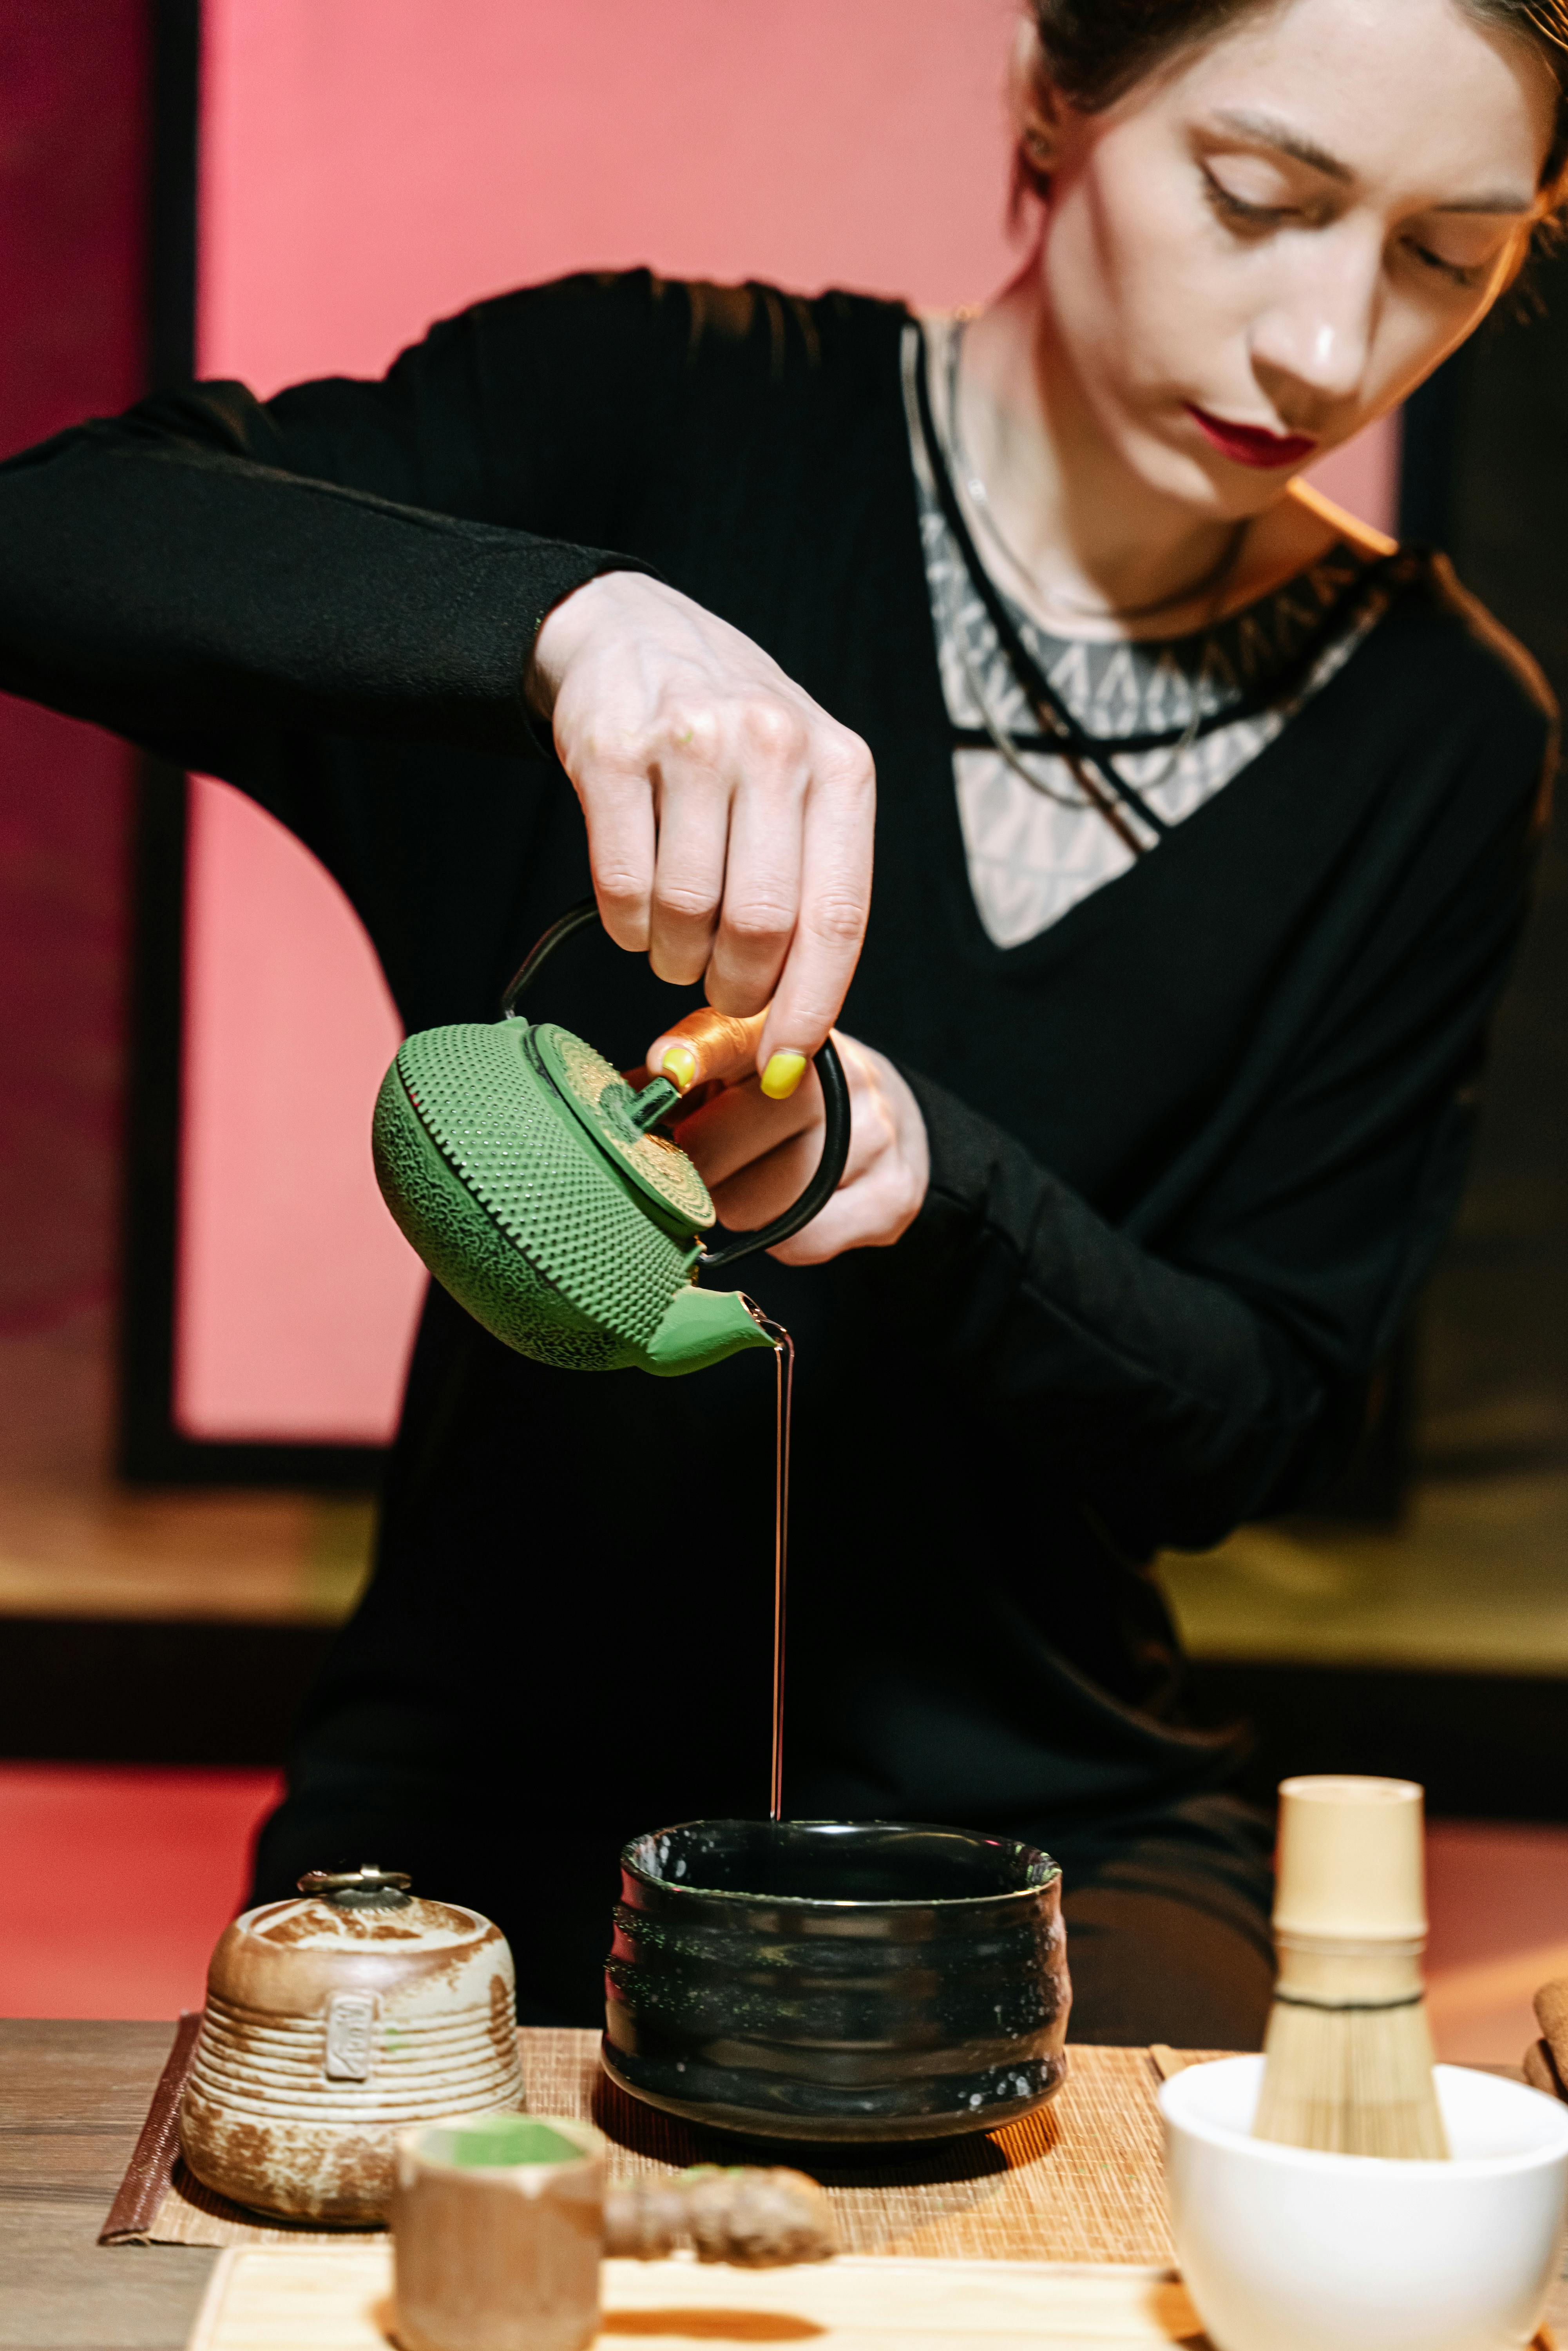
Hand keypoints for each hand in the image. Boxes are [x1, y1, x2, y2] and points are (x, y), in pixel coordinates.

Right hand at [528, 572, 874, 1085]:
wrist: (634, 631)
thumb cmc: (731, 728)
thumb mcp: (801, 779)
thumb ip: (810, 882)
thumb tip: (793, 1016)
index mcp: (840, 766)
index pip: (837, 918)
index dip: (810, 1007)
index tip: (784, 1064)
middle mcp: (773, 747)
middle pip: (760, 927)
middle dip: (737, 988)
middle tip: (721, 993)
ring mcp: (692, 743)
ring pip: (686, 914)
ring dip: (675, 958)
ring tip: (676, 942)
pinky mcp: (613, 753)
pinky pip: (623, 888)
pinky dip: (627, 927)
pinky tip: (636, 913)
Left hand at [638, 1008, 928, 1265]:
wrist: (895, 1127)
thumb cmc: (789, 1102)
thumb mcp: (738, 1074)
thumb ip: (680, 1086)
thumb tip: (619, 1106)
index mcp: (783, 1035)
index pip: (732, 1039)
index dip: (695, 1055)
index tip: (665, 1068)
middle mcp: (836, 1078)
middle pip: (719, 1143)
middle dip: (693, 1166)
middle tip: (702, 1164)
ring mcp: (869, 1136)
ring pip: (752, 1203)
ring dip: (736, 1205)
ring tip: (757, 1181)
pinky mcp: (889, 1196)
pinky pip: (798, 1242)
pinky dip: (782, 1239)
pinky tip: (795, 1209)